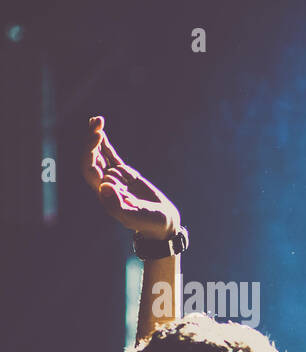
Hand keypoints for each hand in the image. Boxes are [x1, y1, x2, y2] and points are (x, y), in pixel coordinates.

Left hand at [82, 117, 180, 239]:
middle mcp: (105, 184)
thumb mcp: (134, 217)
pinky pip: (111, 157)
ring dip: (96, 137)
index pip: (89, 169)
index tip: (98, 137)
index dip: (90, 151)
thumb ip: (117, 205)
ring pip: (100, 155)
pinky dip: (105, 145)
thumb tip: (104, 187)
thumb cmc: (148, 222)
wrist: (162, 222)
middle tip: (96, 123)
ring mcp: (115, 178)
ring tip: (96, 120)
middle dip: (92, 140)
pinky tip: (101, 131)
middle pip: (92, 158)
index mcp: (103, 193)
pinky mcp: (125, 174)